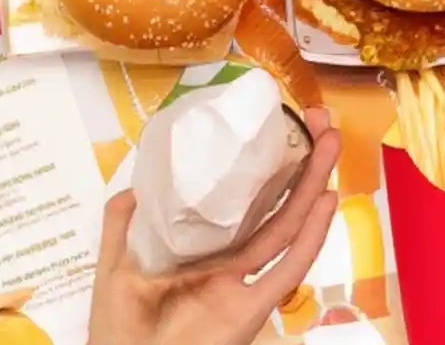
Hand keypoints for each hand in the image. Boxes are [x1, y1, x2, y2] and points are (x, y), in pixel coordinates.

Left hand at [89, 107, 339, 344]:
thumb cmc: (119, 328)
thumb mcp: (114, 266)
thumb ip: (124, 225)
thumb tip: (135, 184)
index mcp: (201, 251)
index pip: (238, 202)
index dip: (259, 167)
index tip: (272, 127)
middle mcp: (228, 263)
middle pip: (272, 207)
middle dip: (298, 165)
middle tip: (317, 120)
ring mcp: (243, 284)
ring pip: (286, 229)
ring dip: (312, 186)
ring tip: (331, 144)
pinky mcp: (252, 309)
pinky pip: (287, 269)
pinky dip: (310, 237)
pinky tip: (327, 201)